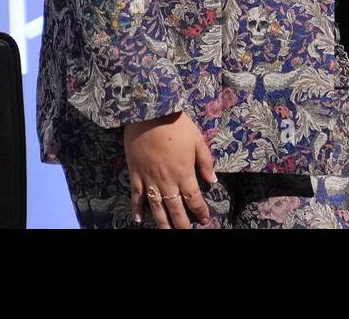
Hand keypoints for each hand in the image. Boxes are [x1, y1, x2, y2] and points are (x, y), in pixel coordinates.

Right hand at [123, 110, 216, 227]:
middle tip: (187, 232)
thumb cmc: (176, 125)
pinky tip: (139, 219)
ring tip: (167, 233)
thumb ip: (205, 162)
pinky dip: (137, 209)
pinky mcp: (136, 174)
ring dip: (162, 223)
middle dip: (182, 224)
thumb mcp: (198, 140)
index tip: (205, 219)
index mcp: (184, 173)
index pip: (194, 199)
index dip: (200, 211)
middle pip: (175, 208)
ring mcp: (149, 179)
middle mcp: (167, 181)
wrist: (150, 114)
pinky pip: (136, 196)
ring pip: (157, 208)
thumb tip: (213, 181)